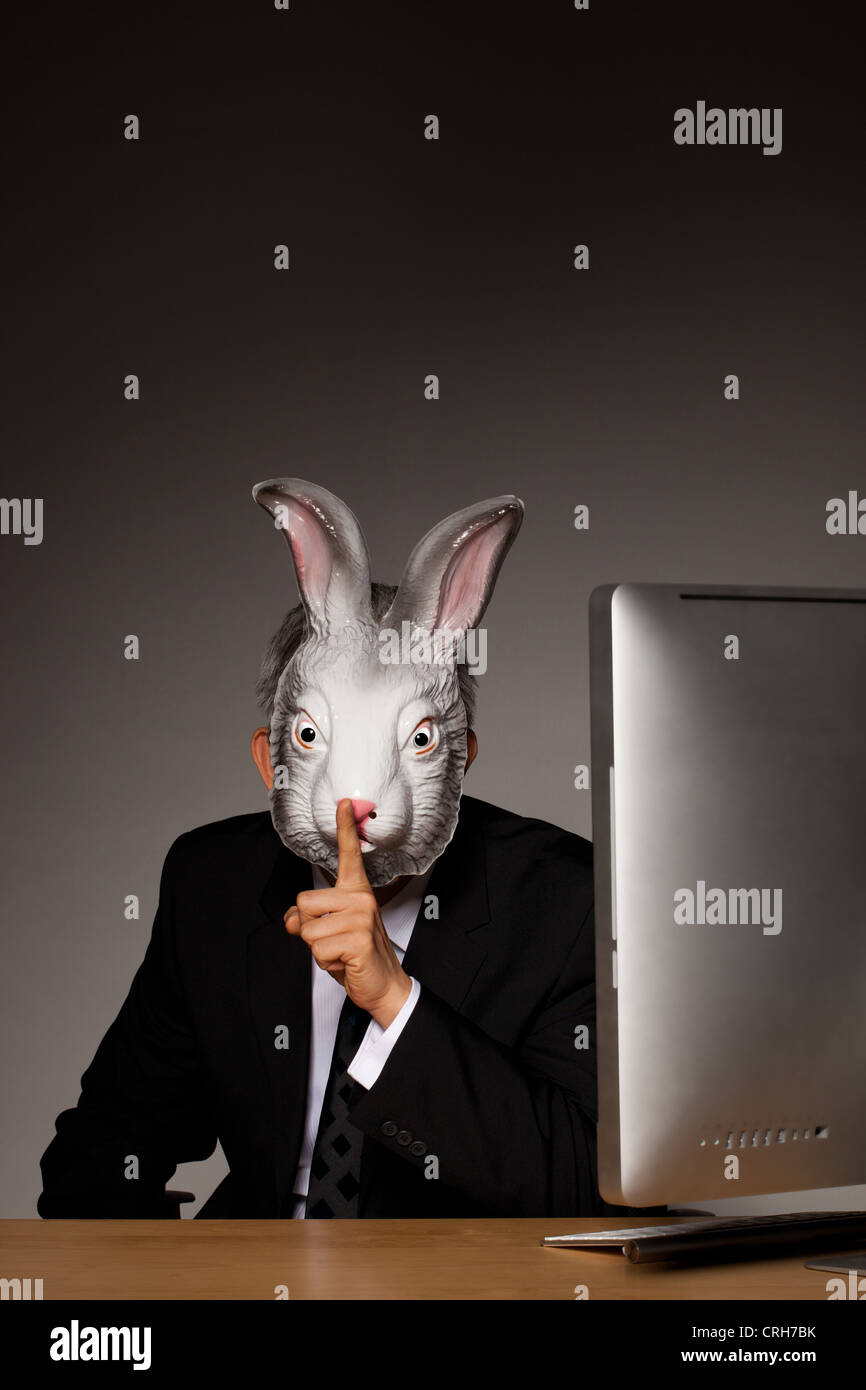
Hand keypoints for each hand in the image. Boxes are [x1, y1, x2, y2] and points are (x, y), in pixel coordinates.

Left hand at [284, 799, 411, 1028]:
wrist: (383, 985)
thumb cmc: (356, 956)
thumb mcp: (327, 933)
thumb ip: (306, 920)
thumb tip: (291, 920)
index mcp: (355, 891)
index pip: (348, 854)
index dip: (345, 827)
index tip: (345, 801)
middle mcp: (360, 898)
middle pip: (303, 903)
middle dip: (309, 929)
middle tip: (334, 941)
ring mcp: (361, 917)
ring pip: (307, 930)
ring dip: (317, 949)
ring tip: (341, 952)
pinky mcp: (359, 939)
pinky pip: (318, 949)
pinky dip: (326, 963)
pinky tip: (346, 962)